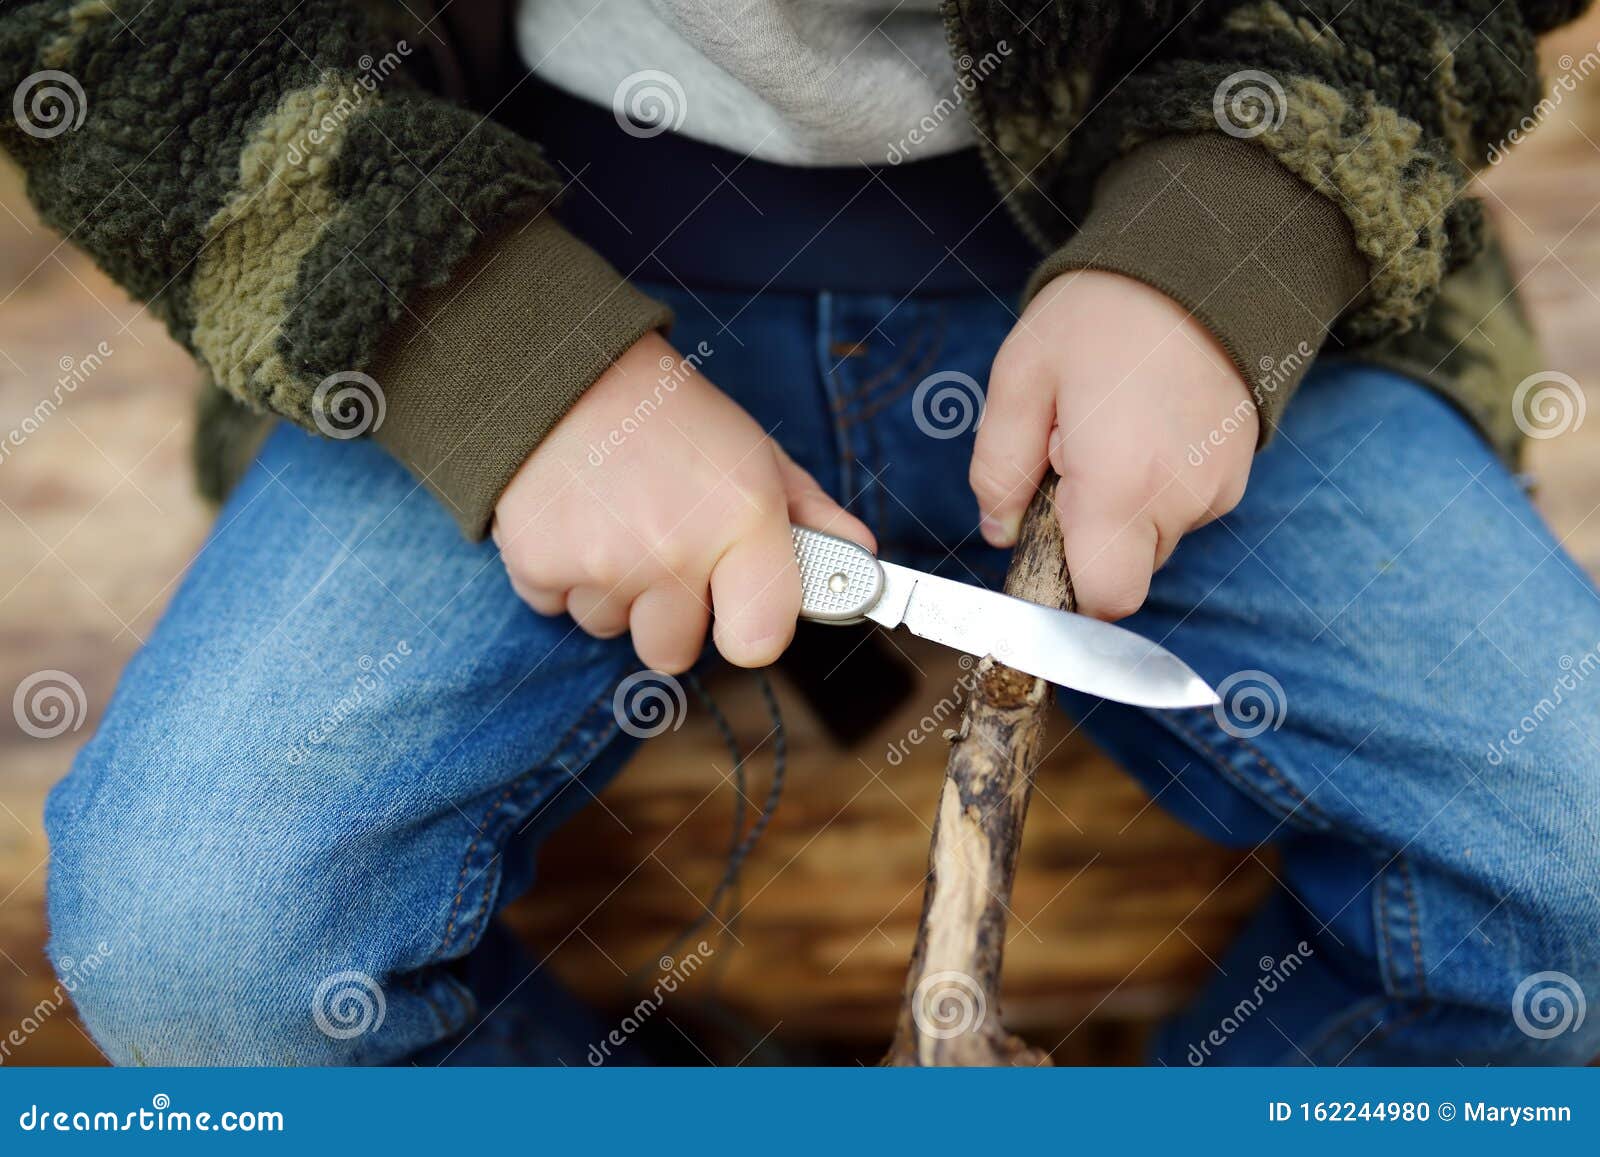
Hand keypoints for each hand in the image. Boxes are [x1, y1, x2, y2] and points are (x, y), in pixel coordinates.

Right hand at [492, 332, 873, 672]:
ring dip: (612, 591)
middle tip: (662, 548)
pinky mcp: (536, 563)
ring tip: (613, 519)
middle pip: (672, 652)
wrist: (563, 366)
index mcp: (742, 520)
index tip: (742, 609)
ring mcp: (601, 563)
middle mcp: (673, 550)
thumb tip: (858, 559)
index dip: (749, 631)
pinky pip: (555, 606)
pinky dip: (560, 574)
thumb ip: (810, 514)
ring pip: (610, 627)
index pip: (757, 643)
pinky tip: (575, 518)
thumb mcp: (754, 452)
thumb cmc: (671, 415)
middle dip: (668, 615)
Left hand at [970, 270, 1255, 619]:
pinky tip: (1145, 421)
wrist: (1202, 253)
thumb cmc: (1103, 311)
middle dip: (1089, 533)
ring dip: (1123, 504)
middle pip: (1125, 569)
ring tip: (1112, 424)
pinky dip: (1157, 483)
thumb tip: (998, 529)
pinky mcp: (1237, 469)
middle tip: (1073, 449)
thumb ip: (999, 468)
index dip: (1066, 586)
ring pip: (1153, 537)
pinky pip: (1183, 505)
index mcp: (1122, 484)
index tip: (1044, 537)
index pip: (1103, 598)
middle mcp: (1181, 498)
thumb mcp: (1020, 378)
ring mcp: (1219, 486)